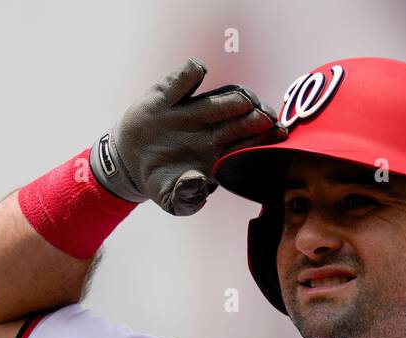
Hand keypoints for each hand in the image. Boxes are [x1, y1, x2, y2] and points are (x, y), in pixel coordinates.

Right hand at [91, 57, 284, 214]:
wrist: (129, 163)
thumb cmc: (160, 182)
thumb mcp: (170, 199)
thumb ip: (186, 198)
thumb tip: (198, 182)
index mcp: (218, 155)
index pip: (246, 145)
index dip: (262, 140)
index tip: (276, 134)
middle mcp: (210, 129)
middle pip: (239, 120)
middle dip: (254, 118)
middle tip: (265, 117)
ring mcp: (191, 111)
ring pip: (217, 100)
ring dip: (233, 99)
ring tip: (244, 101)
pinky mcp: (167, 96)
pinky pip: (181, 81)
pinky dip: (189, 74)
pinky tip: (198, 71)